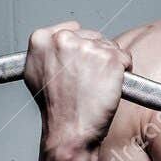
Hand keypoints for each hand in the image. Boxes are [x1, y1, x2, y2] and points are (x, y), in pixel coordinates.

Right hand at [23, 22, 131, 157]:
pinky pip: (125, 57)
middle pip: (92, 36)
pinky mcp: (109, 59)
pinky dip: (124, 71)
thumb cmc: (55, 109)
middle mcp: (63, 39)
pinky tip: (110, 86)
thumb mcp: (34, 73)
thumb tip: (56, 38)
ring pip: (110, 46)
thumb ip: (45, 51)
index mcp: (42, 39)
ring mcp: (88, 47)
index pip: (71, 30)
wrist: (69, 131)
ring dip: (109, 64)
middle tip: (88, 80)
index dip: (79, 49)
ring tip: (97, 86)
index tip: (79, 64)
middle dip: (95, 56)